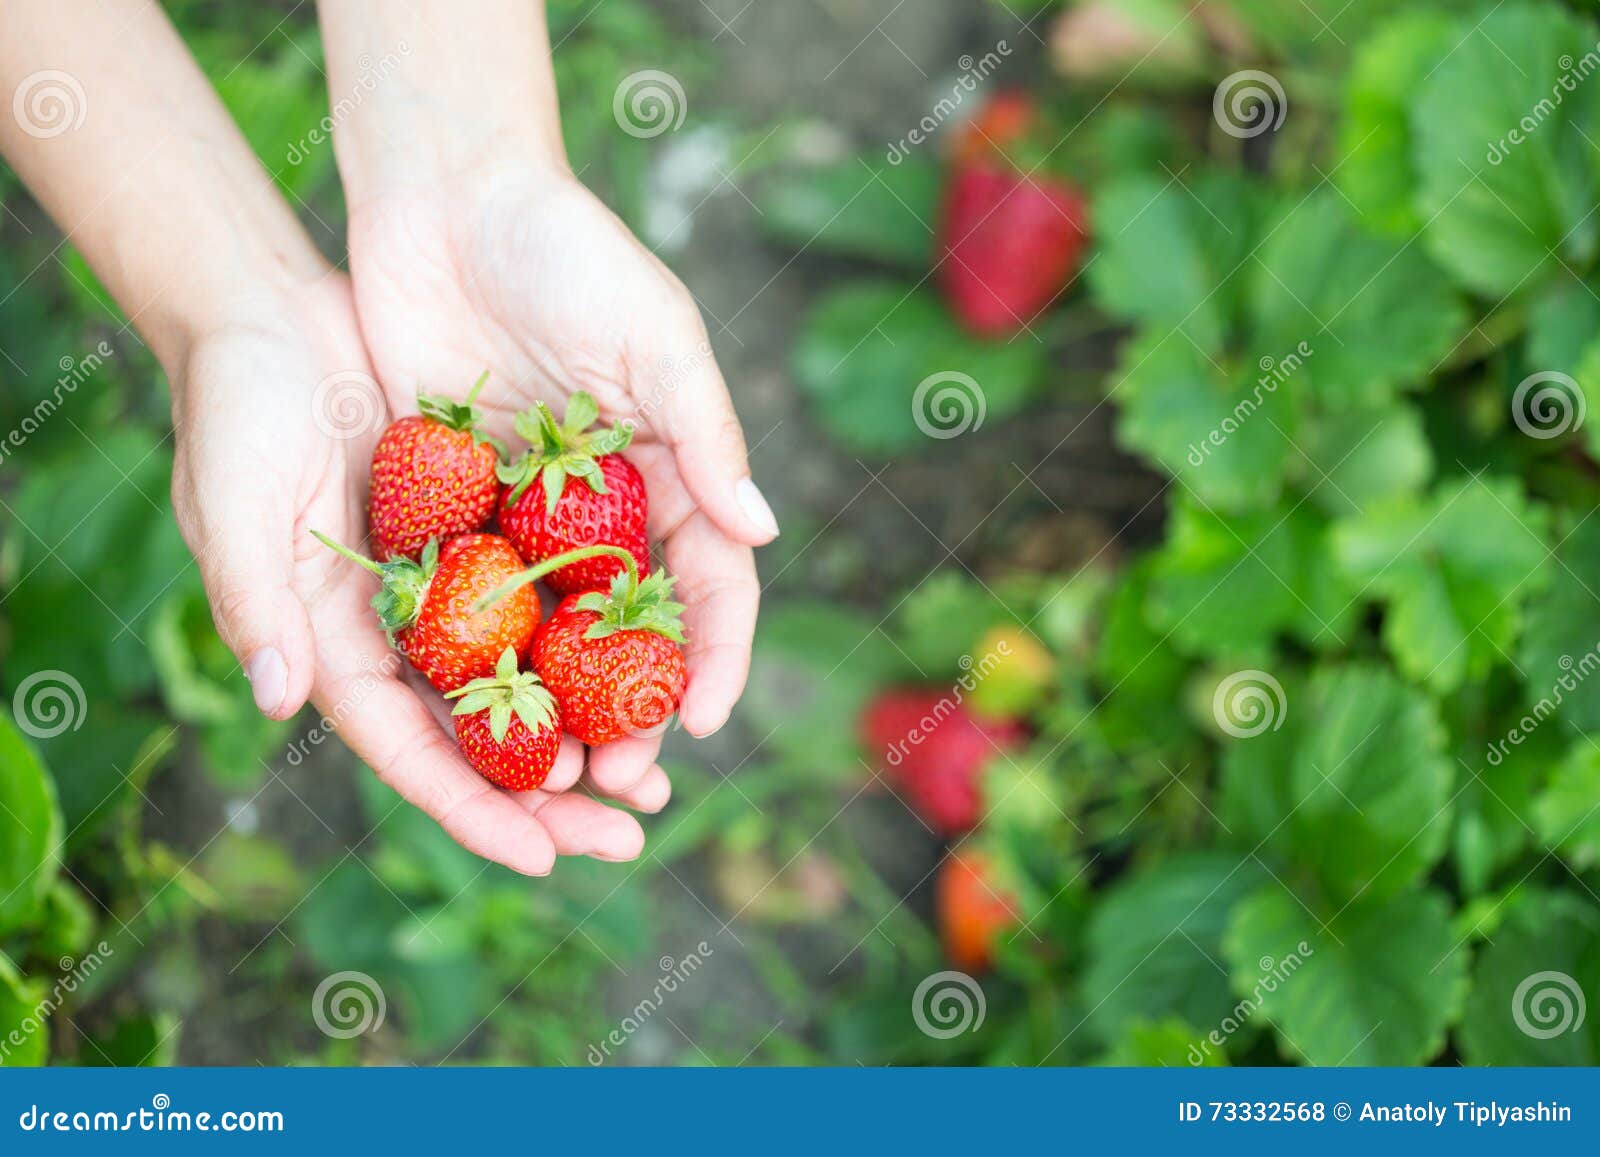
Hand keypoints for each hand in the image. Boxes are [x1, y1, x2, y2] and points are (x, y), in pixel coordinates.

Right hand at [169, 276, 658, 875]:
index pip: (410, 750)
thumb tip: (278, 699)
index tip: (542, 857)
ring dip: (585, 732)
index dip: (471, 808)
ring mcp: (442, 587)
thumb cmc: (236, 407)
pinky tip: (647, 667)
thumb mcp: (233, 498)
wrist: (271, 313)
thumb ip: (253, 598)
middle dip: (550, 797)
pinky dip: (588, 640)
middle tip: (628, 839)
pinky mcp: (480, 534)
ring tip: (653, 779)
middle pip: (480, 739)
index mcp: (332, 645)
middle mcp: (394, 631)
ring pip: (523, 683)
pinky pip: (542, 600)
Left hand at [344, 160, 776, 800]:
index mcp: (671, 473)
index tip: (706, 718)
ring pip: (552, 632)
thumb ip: (706, 436)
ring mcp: (527, 516)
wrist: (446, 198)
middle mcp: (606, 508)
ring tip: (553, 772)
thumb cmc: (567, 253)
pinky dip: (473, 655)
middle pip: (633, 631)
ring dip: (558, 706)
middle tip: (625, 775)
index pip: (712, 584)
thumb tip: (763, 534)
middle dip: (636, 706)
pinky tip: (466, 715)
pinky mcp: (451, 506)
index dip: (718, 654)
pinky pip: (466, 595)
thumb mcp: (655, 336)